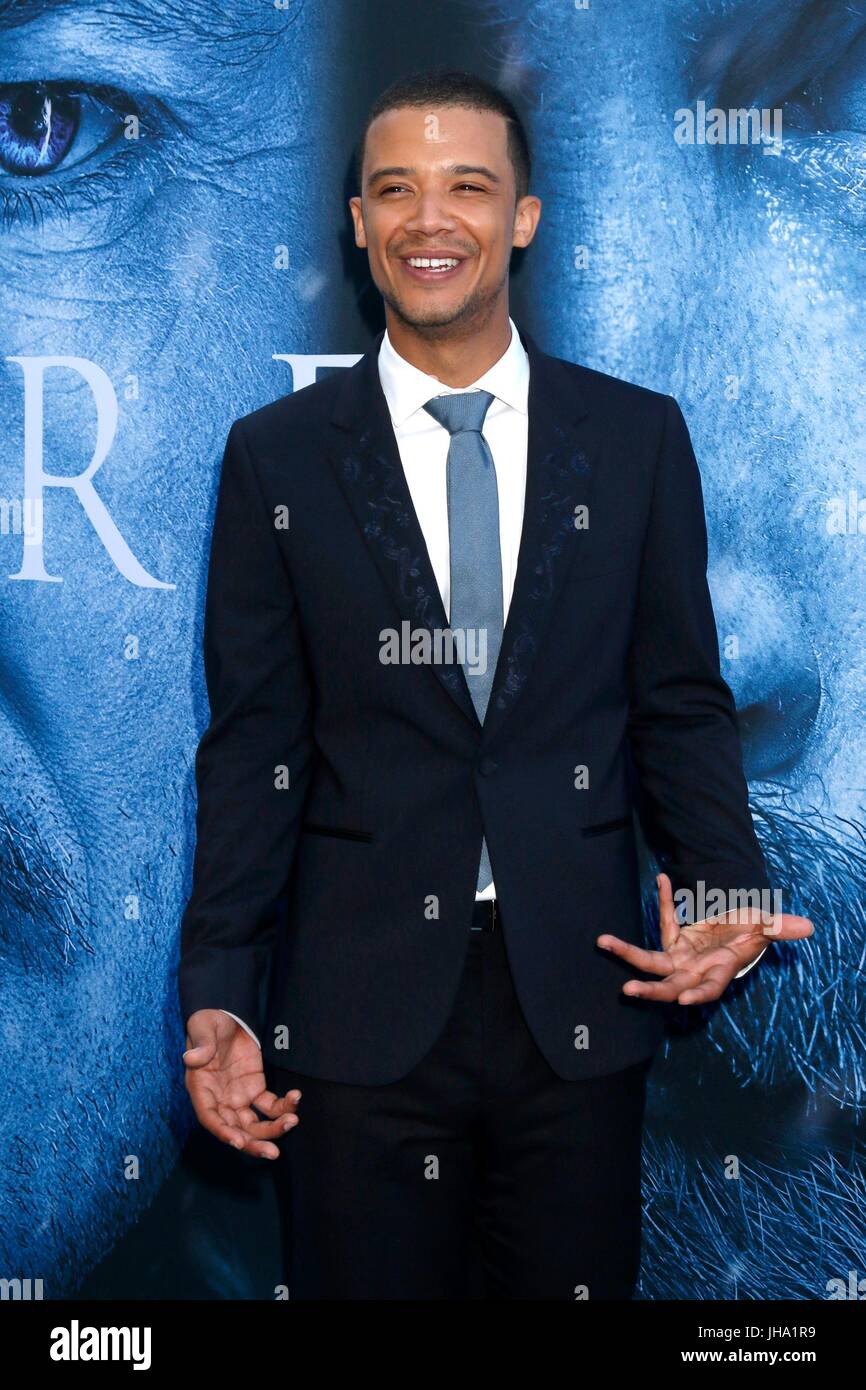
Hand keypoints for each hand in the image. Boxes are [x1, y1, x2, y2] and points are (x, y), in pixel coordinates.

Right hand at [183, 1009, 300, 1158]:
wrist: (226, 1016)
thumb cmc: (209, 1023)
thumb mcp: (202, 1028)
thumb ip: (200, 1044)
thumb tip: (191, 1058)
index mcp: (201, 1090)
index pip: (210, 1118)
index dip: (222, 1132)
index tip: (238, 1142)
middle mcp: (220, 1100)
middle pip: (235, 1130)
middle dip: (253, 1143)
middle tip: (273, 1152)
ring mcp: (238, 1097)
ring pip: (254, 1124)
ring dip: (273, 1129)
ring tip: (292, 1122)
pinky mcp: (255, 1089)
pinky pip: (269, 1105)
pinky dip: (283, 1107)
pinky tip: (295, 1097)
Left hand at [597, 872, 813, 1004]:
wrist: (741, 930)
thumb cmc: (753, 935)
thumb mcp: (766, 929)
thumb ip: (780, 927)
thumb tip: (808, 926)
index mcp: (718, 971)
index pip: (708, 988)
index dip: (698, 995)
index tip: (682, 1001)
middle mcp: (694, 969)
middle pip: (669, 984)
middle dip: (650, 990)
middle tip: (627, 990)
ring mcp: (680, 957)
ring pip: (650, 961)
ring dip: (628, 954)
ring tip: (604, 943)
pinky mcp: (673, 940)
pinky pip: (666, 920)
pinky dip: (664, 901)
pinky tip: (661, 879)